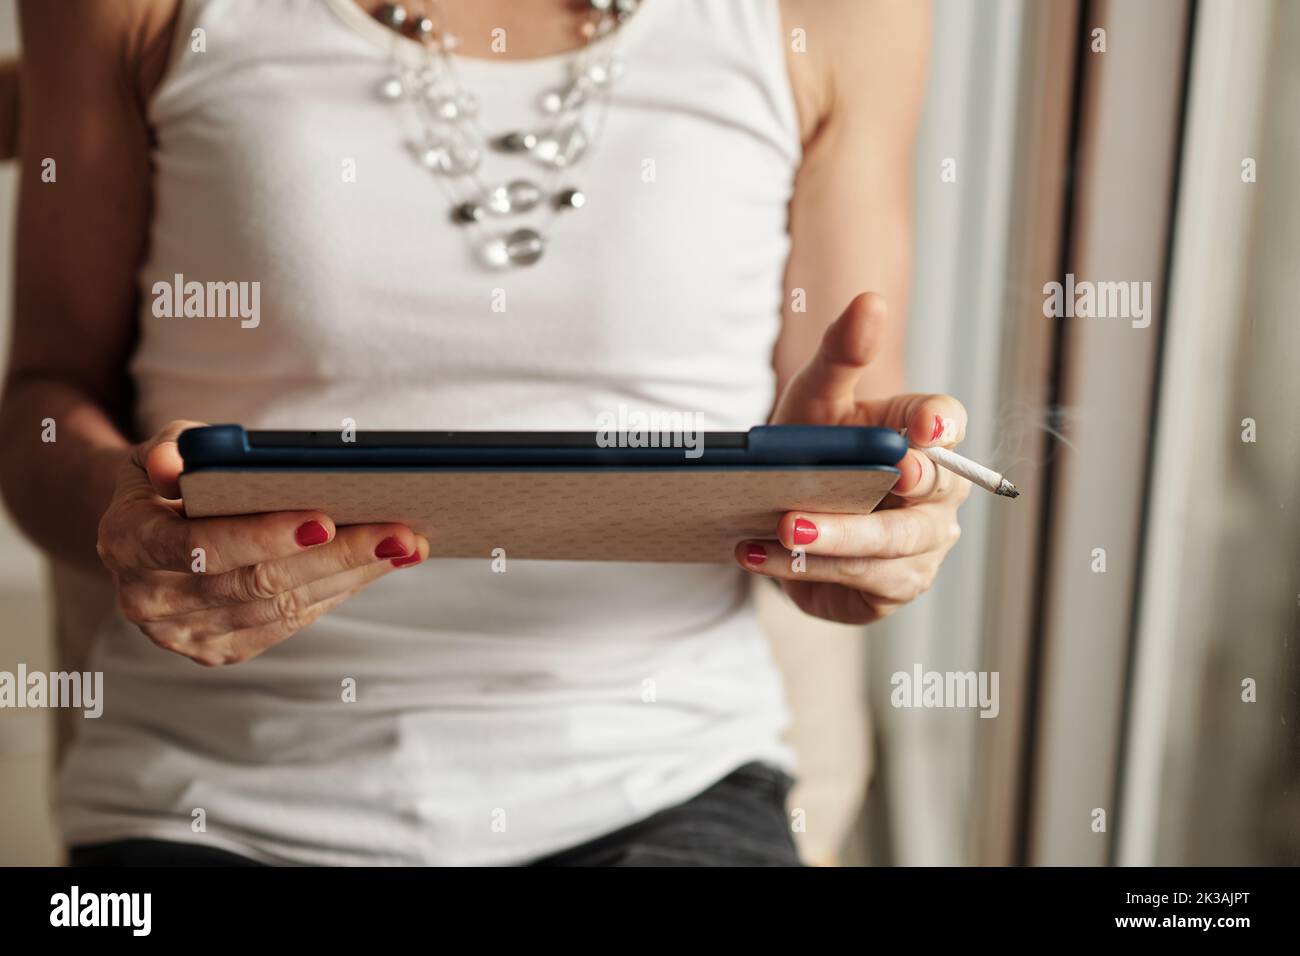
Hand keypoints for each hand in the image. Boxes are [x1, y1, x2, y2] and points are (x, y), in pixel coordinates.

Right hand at [96, 420, 428, 665]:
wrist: (147, 525)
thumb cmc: (170, 475)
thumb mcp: (163, 446)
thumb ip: (173, 448)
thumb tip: (179, 465)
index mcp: (127, 543)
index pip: (199, 547)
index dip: (263, 537)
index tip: (325, 520)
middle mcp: (149, 600)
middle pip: (257, 583)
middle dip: (336, 556)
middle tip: (399, 532)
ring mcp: (185, 634)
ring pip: (283, 608)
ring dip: (352, 575)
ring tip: (406, 545)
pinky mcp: (221, 649)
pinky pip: (289, 623)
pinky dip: (339, 592)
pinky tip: (378, 565)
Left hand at [736, 293, 970, 623]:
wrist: (786, 506)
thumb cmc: (815, 441)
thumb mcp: (817, 396)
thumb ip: (842, 354)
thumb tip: (870, 302)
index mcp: (926, 436)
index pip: (945, 425)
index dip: (938, 429)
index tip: (920, 436)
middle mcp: (937, 495)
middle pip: (926, 500)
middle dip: (882, 500)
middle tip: (859, 492)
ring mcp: (920, 547)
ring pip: (889, 551)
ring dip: (833, 542)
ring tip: (781, 530)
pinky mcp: (890, 589)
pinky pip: (859, 584)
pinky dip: (806, 569)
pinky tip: (760, 554)